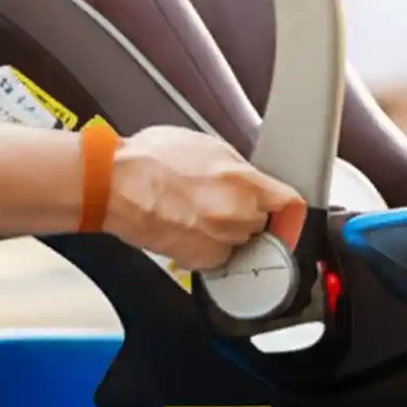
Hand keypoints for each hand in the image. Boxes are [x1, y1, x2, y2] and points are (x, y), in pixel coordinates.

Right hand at [104, 126, 305, 269]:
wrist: (115, 184)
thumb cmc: (151, 160)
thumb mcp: (206, 146)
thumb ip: (236, 168)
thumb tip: (247, 178)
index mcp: (245, 182)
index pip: (291, 204)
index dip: (291, 213)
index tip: (288, 218)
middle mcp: (238, 215)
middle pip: (263, 223)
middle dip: (249, 215)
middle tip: (220, 202)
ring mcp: (221, 240)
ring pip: (239, 241)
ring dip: (227, 232)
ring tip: (197, 212)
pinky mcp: (201, 260)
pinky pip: (216, 256)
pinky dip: (206, 247)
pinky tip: (185, 227)